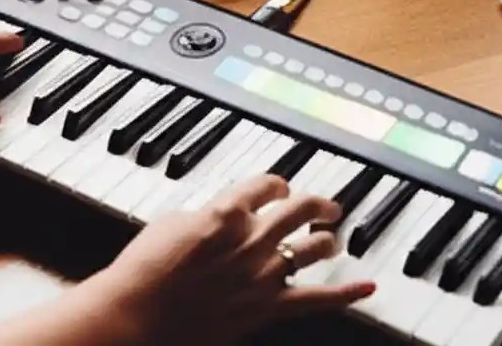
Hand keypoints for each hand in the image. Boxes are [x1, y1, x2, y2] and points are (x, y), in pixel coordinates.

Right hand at [89, 173, 376, 344]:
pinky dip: (346, 293)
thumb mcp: (170, 223)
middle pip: (300, 209)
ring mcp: (263, 274)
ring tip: (331, 239)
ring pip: (315, 247)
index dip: (277, 183)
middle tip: (326, 206)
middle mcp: (253, 238)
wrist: (134, 316)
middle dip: (317, 204)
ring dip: (327, 240)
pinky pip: (317, 299)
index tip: (279, 187)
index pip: (267, 185)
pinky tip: (367, 286)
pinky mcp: (267, 308)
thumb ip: (205, 215)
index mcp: (228, 212)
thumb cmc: (142, 272)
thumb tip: (221, 216)